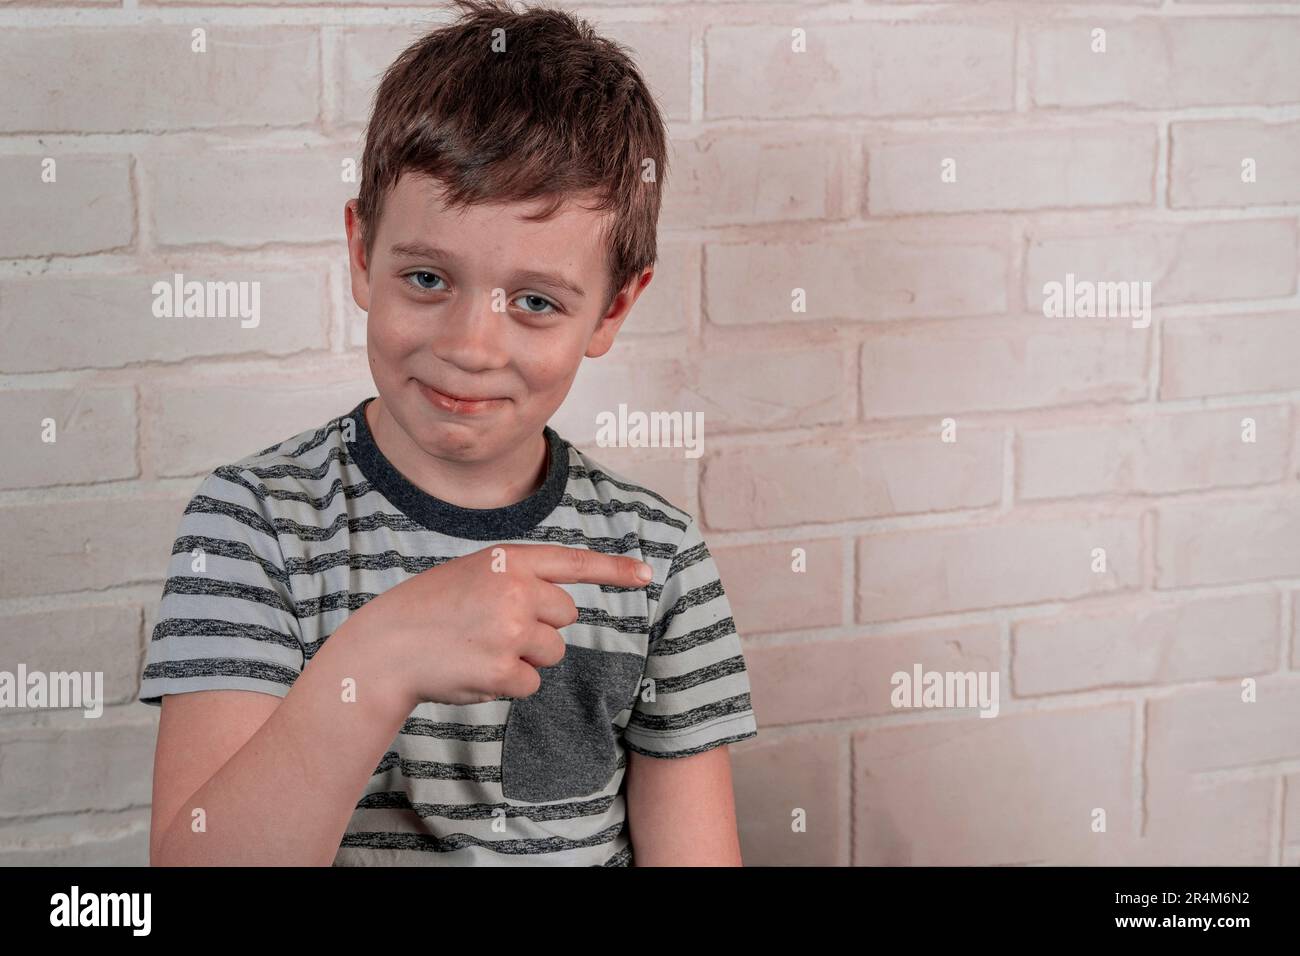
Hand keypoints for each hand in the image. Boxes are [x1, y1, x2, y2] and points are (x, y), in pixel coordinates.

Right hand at [353, 543, 653, 707]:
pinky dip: (509, 685)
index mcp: (509, 560)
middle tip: (494, 627)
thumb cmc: (432, 610)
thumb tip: (565, 609)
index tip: (646, 574)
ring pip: (553, 652)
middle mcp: (516, 589)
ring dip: (525, 658)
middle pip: (567, 617)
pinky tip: (475, 671)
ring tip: (481, 648)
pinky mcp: (504, 670)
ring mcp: (511, 630)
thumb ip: (519, 580)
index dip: (613, 569)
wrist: (386, 646)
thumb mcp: (476, 574)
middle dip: (541, 627)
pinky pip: (532, 684)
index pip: (573, 561)